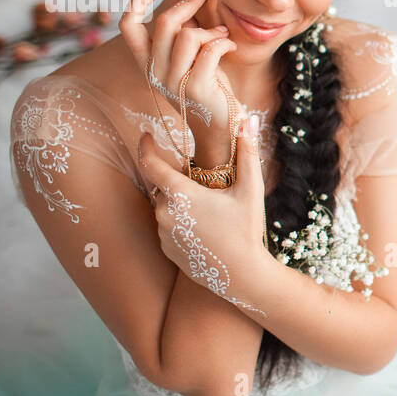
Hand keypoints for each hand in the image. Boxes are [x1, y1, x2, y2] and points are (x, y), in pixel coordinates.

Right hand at [119, 0, 241, 163]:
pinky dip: (223, 42)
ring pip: (188, 35)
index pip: (127, 27)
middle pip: (163, 23)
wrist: (220, 129)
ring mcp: (174, 81)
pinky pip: (209, 50)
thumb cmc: (209, 89)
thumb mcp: (190, 56)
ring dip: (209, 29)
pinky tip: (230, 45)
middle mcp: (155, 72)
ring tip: (222, 33)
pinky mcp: (196, 87)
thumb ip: (183, 28)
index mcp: (148, 63)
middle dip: (187, 2)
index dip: (136, 2)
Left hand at [137, 114, 269, 315]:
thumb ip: (247, 153)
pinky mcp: (165, 248)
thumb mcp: (250, 190)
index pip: (150, 163)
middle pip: (161, 185)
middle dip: (177, 181)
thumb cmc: (246, 230)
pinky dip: (179, 222)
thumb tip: (247, 120)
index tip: (146, 135)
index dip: (146, 146)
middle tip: (203, 186)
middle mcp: (165, 212)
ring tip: (208, 212)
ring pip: (164, 206)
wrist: (241, 275)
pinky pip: (167, 227)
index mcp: (181, 194)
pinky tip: (203, 230)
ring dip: (178, 202)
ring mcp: (163, 232)